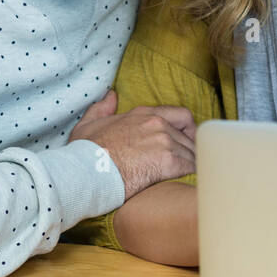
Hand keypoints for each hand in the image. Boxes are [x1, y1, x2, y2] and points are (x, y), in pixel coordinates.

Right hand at [67, 90, 197, 198]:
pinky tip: (187, 181)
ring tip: (187, 175)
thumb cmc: (85, 153)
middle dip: (190, 149)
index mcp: (143, 114)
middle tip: (187, 162)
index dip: (188, 129)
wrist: (86, 172)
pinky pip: (191, 166)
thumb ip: (102, 108)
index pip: (182, 116)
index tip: (187, 140)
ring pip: (191, 151)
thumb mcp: (88, 124)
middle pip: (190, 136)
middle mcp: (158, 124)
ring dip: (190, 163)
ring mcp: (164, 141)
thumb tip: (111, 95)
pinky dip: (191, 173)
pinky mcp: (167, 161)